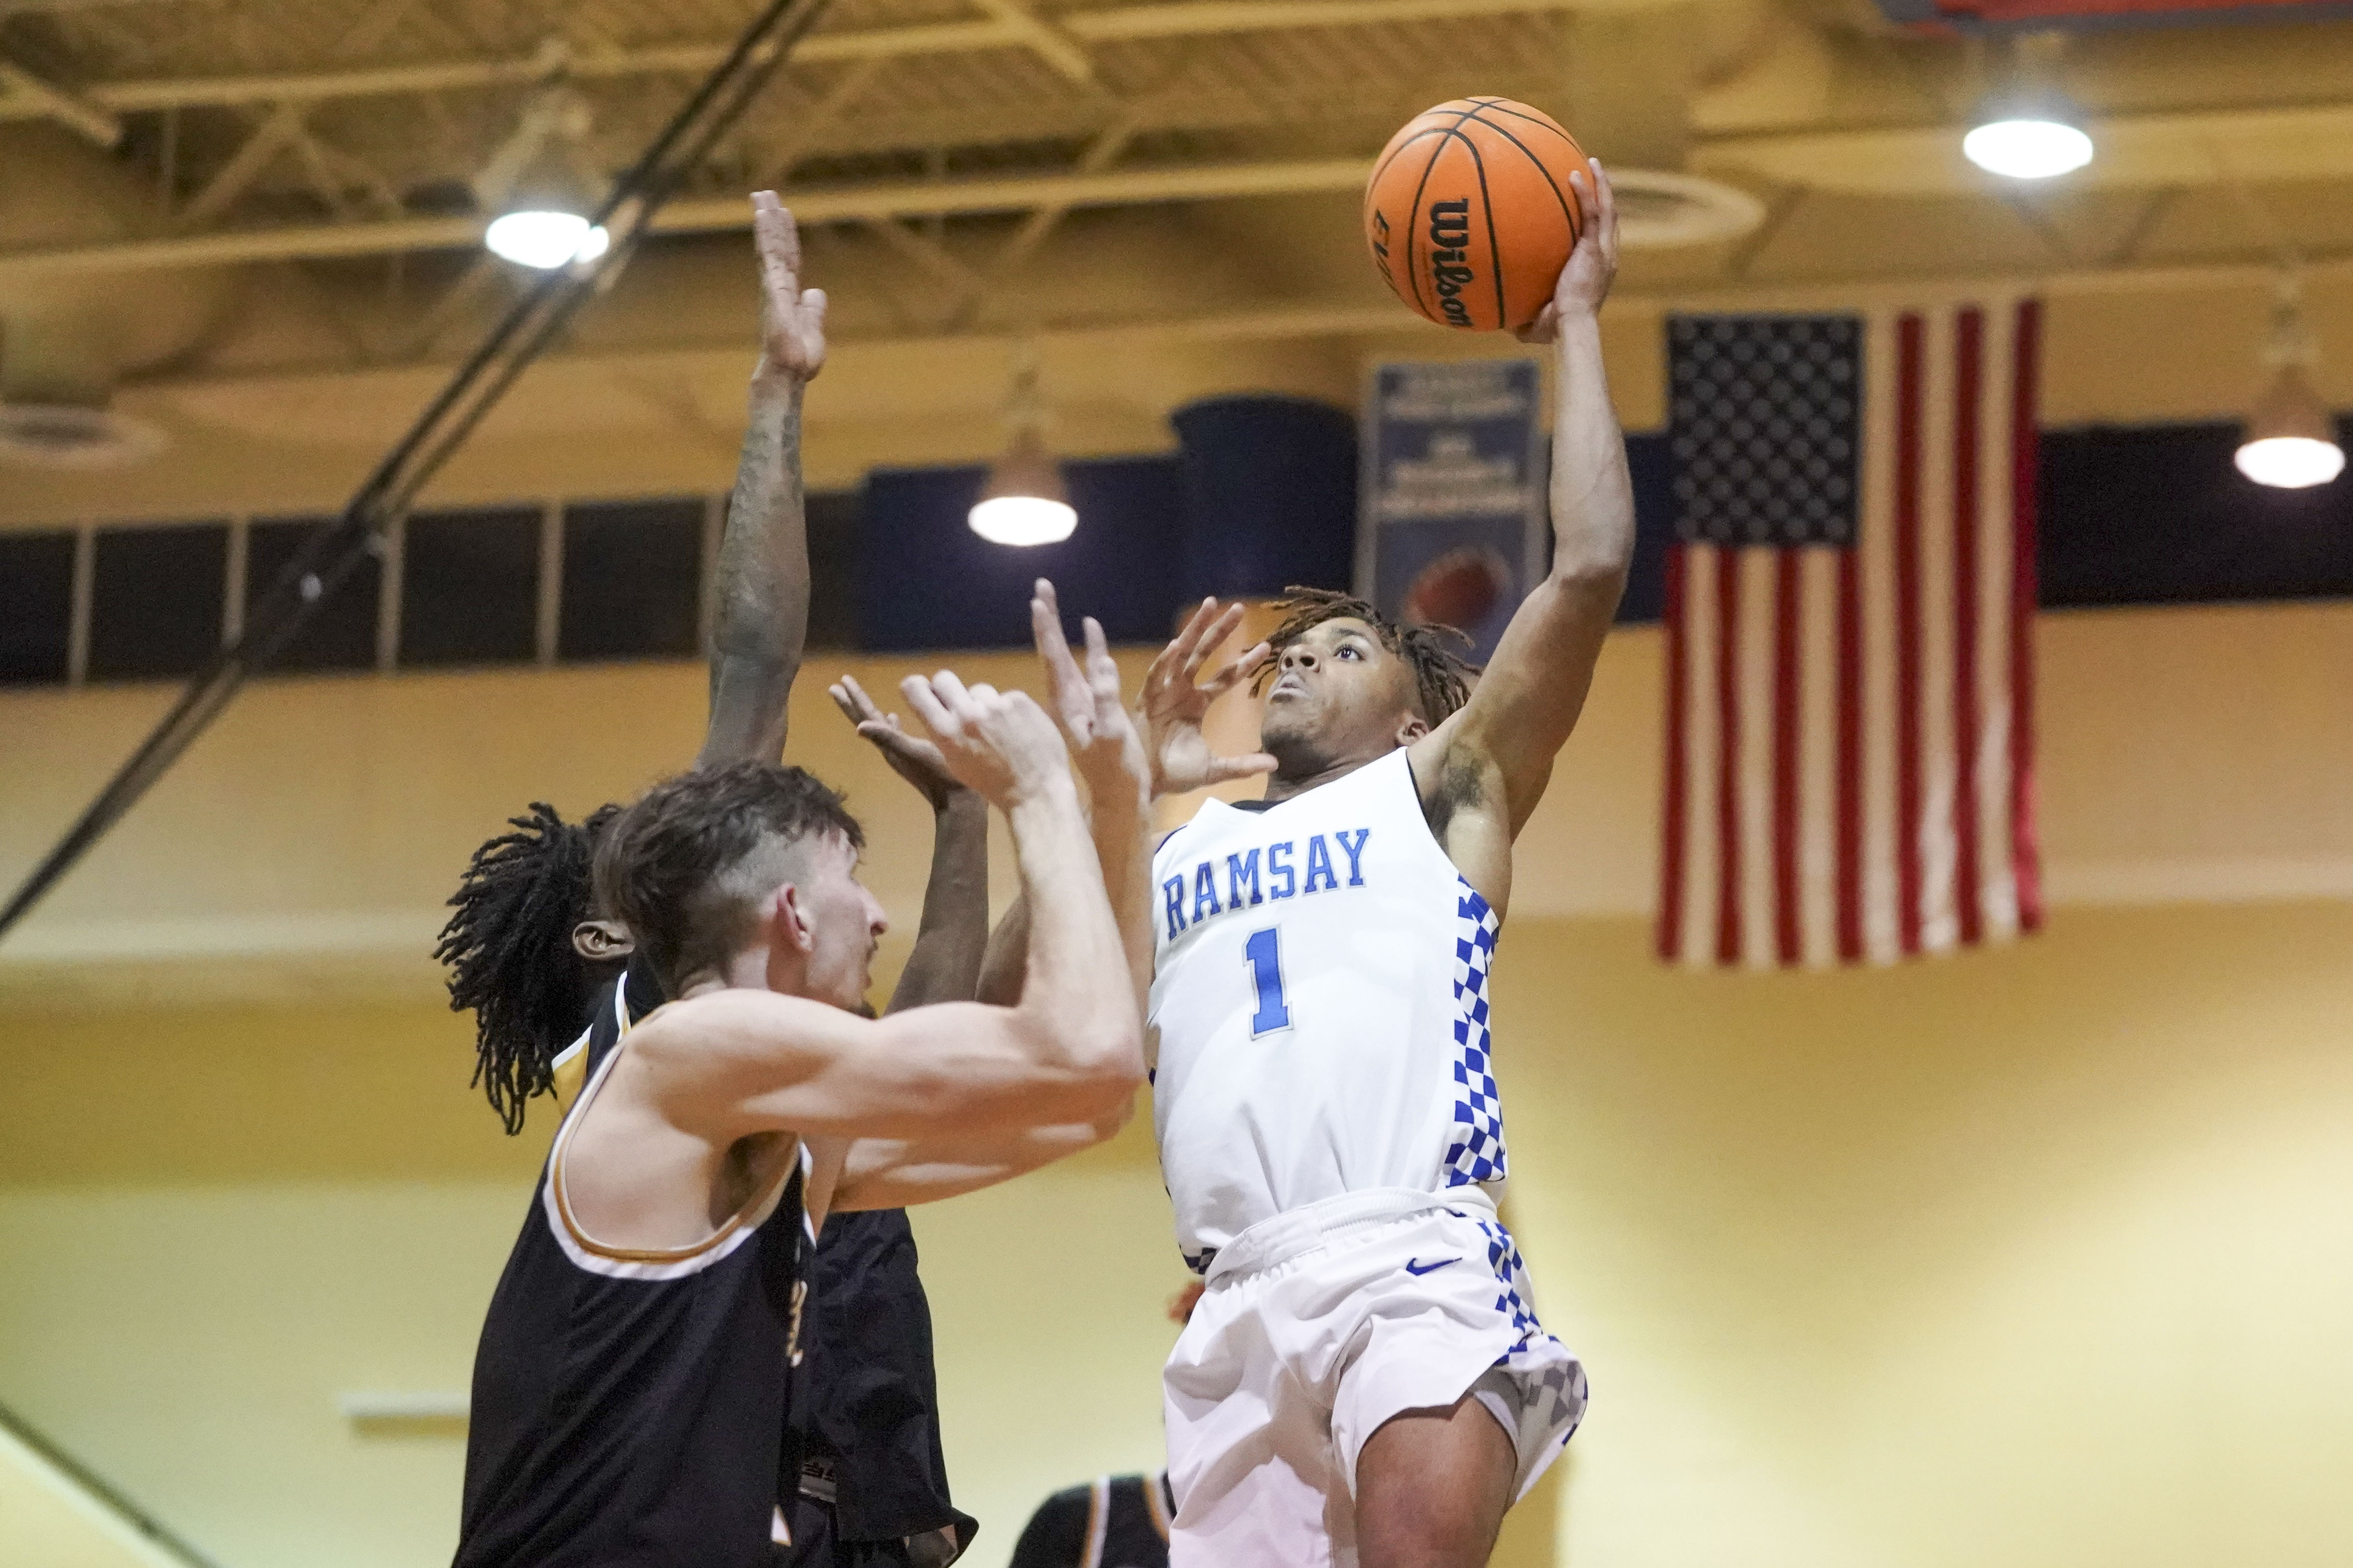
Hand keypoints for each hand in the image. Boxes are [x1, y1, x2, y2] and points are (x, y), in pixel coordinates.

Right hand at [752, 190, 826, 381]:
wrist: (790, 374)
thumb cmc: (799, 361)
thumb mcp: (813, 330)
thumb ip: (813, 311)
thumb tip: (816, 292)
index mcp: (789, 295)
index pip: (788, 258)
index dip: (785, 236)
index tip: (781, 212)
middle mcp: (778, 287)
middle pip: (776, 247)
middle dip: (771, 220)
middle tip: (764, 193)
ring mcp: (772, 287)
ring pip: (770, 247)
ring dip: (767, 220)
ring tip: (762, 196)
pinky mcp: (771, 289)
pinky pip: (768, 256)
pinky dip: (765, 234)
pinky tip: (763, 216)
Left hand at [831, 674, 962, 811]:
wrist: (957, 801)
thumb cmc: (940, 774)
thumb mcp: (914, 752)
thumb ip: (889, 738)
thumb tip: (858, 727)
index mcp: (889, 745)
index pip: (867, 717)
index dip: (855, 698)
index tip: (841, 680)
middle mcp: (889, 748)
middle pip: (866, 720)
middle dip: (853, 702)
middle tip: (837, 686)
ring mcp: (900, 752)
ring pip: (880, 725)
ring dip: (869, 710)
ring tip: (860, 698)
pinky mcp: (912, 755)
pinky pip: (896, 733)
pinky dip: (891, 723)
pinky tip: (894, 717)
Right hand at [899, 671, 1072, 810]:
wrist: (1035, 791)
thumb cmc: (991, 781)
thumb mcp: (955, 761)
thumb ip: (942, 730)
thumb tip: (934, 701)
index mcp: (946, 733)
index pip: (914, 689)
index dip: (917, 687)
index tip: (925, 691)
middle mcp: (967, 715)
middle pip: (944, 678)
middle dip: (948, 689)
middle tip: (962, 706)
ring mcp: (995, 705)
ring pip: (978, 690)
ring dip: (984, 704)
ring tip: (999, 731)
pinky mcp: (1019, 700)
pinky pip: (1005, 697)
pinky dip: (1009, 711)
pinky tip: (1018, 731)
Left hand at [1031, 580, 1148, 813]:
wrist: (1118, 794)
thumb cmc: (1114, 771)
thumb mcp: (1110, 738)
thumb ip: (1105, 702)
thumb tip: (1102, 663)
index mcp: (1068, 703)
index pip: (1052, 658)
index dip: (1046, 629)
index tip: (1037, 601)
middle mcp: (1068, 697)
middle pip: (1053, 650)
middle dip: (1047, 618)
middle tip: (1041, 585)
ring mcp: (1080, 700)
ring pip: (1066, 656)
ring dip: (1059, 628)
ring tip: (1050, 599)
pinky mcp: (1095, 704)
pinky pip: (1090, 667)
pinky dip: (1090, 645)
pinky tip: (1089, 626)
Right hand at [1137, 597, 1275, 797]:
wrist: (1145, 786)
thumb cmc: (1173, 774)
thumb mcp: (1213, 769)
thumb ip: (1242, 765)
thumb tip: (1275, 763)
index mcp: (1196, 703)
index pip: (1226, 677)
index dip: (1245, 663)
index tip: (1267, 647)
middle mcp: (1181, 691)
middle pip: (1204, 654)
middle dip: (1220, 631)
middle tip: (1239, 608)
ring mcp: (1163, 692)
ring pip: (1181, 654)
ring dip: (1195, 630)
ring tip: (1210, 605)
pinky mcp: (1145, 700)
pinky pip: (1157, 676)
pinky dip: (1166, 660)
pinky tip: (1179, 643)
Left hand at [1514, 159, 1619, 344]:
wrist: (1571, 327)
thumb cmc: (1556, 329)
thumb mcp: (1536, 314)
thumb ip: (1521, 306)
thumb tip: (1492, 311)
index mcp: (1597, 268)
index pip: (1600, 237)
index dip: (1597, 219)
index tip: (1586, 203)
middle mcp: (1606, 256)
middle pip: (1609, 217)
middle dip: (1604, 193)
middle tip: (1592, 174)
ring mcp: (1603, 251)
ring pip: (1607, 209)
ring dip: (1601, 184)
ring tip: (1591, 163)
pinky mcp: (1595, 249)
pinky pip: (1592, 214)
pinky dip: (1585, 193)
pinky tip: (1573, 175)